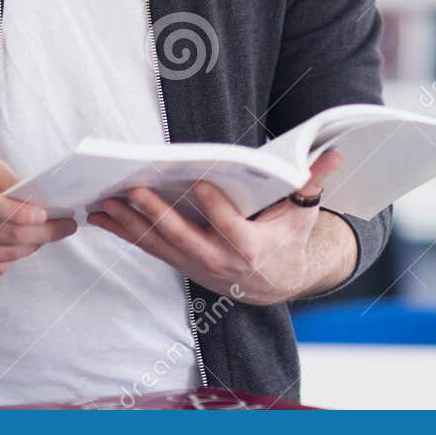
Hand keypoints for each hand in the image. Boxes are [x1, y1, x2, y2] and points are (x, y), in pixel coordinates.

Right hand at [0, 158, 76, 281]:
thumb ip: (10, 180)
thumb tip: (40, 199)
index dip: (19, 212)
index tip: (45, 214)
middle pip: (5, 234)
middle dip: (43, 232)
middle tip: (65, 226)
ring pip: (4, 255)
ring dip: (31, 246)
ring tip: (44, 235)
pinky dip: (11, 260)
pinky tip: (18, 247)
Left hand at [87, 150, 354, 304]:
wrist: (278, 280)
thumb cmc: (289, 236)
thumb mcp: (304, 212)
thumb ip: (313, 183)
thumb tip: (334, 154)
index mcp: (252, 249)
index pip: (231, 228)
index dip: (216, 208)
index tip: (199, 183)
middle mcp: (220, 263)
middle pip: (184, 239)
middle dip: (157, 215)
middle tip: (135, 190)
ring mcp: (197, 266)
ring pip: (159, 245)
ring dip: (130, 224)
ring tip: (104, 201)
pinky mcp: (181, 263)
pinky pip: (149, 248)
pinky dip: (124, 233)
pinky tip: (101, 216)